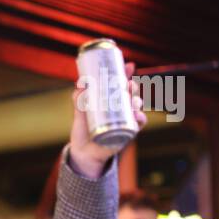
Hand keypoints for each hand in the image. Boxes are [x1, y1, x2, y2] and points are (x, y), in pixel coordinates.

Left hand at [69, 61, 146, 177]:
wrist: (84, 152)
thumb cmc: (83, 130)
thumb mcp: (79, 113)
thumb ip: (78, 100)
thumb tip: (80, 85)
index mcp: (110, 100)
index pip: (120, 84)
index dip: (126, 74)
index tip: (129, 65)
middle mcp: (120, 108)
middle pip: (131, 94)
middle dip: (132, 87)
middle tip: (127, 85)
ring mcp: (125, 119)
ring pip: (137, 106)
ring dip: (137, 101)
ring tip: (131, 100)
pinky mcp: (128, 132)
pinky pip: (139, 124)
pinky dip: (140, 119)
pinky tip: (137, 115)